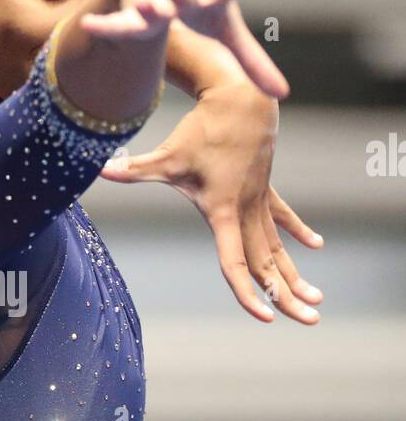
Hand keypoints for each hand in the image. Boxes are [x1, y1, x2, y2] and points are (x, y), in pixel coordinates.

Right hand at [82, 0, 288, 99]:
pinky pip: (117, 21)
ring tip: (148, 7)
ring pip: (152, 2)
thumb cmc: (198, 0)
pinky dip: (105, 24)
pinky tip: (89, 25)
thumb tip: (282, 95)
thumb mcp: (224, 27)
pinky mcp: (129, 8)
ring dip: (150, 4)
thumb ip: (251, 59)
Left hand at [99, 79, 324, 323]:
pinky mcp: (264, 187)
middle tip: (311, 321)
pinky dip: (296, 232)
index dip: (247, 292)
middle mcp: (245, 210)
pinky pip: (282, 217)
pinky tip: (316, 245)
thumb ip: (136, 168)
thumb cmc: (201, 130)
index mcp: (224, 211)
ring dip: (297, 274)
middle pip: (267, 264)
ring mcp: (258, 199)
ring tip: (318, 301)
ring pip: (279, 247)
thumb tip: (102, 169)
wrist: (240, 98)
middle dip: (288, 295)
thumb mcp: (167, 155)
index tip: (264, 316)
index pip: (236, 263)